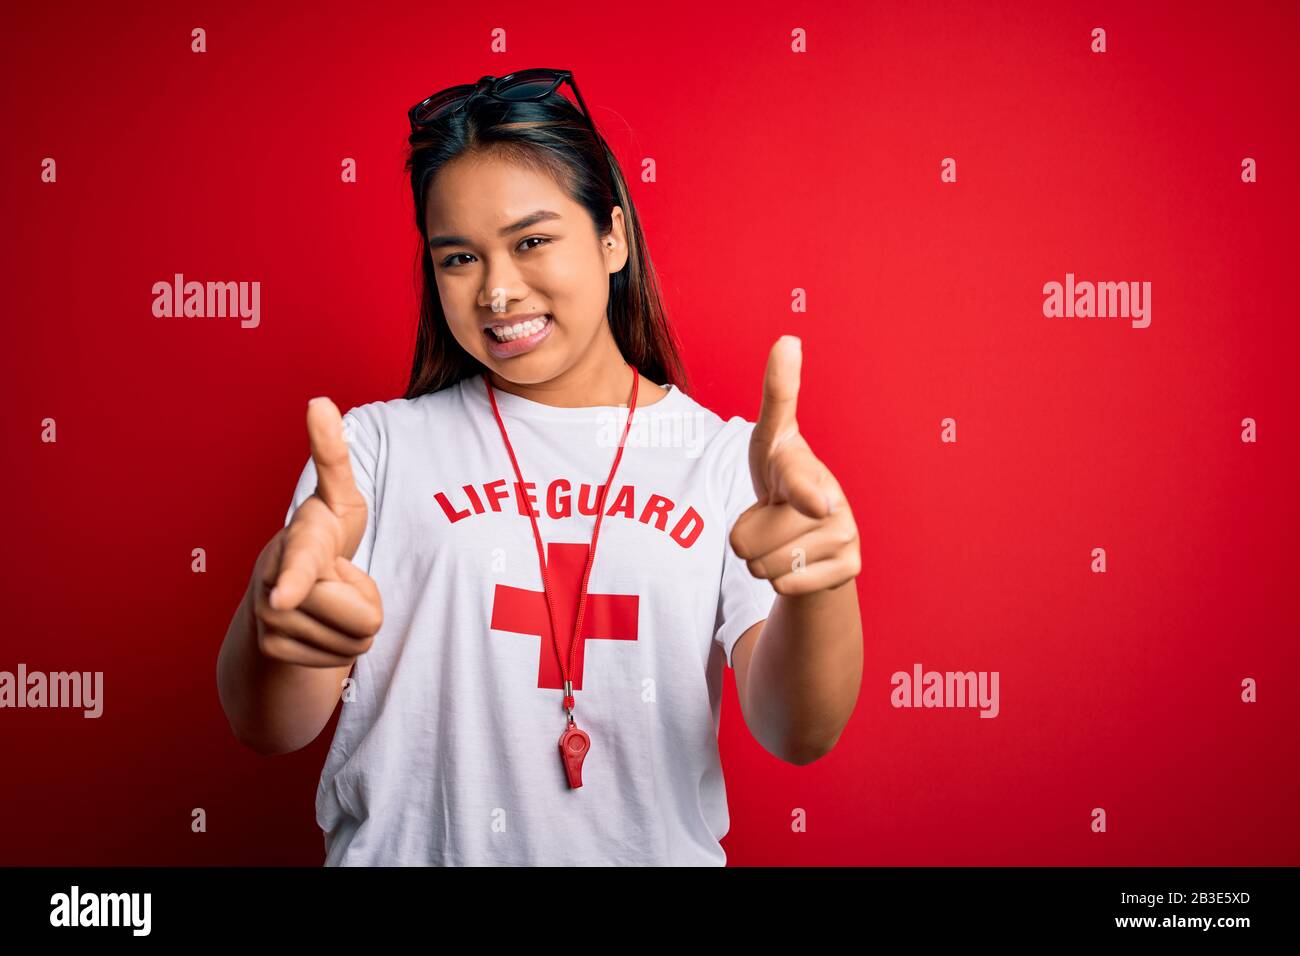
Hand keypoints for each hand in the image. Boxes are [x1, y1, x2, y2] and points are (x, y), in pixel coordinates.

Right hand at [252, 398, 382, 666]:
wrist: (291, 592)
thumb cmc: (326, 535)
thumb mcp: (339, 498)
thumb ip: (332, 454)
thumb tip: (319, 400)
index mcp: (296, 545)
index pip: (300, 564)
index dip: (293, 580)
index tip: (283, 596)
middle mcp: (272, 585)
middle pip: (364, 617)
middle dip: (368, 601)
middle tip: (342, 580)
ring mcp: (269, 623)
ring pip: (357, 641)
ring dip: (356, 624)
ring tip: (331, 600)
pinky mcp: (274, 654)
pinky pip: (344, 660)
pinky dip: (342, 645)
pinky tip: (321, 625)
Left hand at [729, 336, 860, 595]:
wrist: (814, 534)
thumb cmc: (784, 478)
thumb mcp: (769, 439)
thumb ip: (778, 395)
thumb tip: (790, 338)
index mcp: (802, 466)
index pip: (796, 477)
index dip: (802, 490)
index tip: (814, 494)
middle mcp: (832, 498)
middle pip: (745, 540)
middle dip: (746, 536)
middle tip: (770, 519)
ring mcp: (846, 534)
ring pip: (762, 567)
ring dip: (761, 559)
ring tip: (783, 538)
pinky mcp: (850, 568)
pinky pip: (785, 587)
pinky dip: (782, 580)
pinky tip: (800, 560)